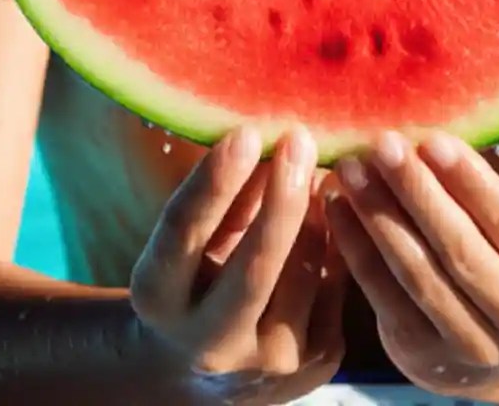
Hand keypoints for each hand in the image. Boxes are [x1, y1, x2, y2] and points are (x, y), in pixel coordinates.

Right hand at [129, 126, 347, 404]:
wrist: (214, 366)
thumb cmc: (198, 278)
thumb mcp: (193, 242)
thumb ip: (224, 200)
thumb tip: (264, 139)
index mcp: (159, 301)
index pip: (184, 233)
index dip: (215, 182)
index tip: (245, 133)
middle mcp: (209, 344)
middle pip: (254, 266)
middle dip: (281, 198)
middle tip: (300, 138)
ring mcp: (268, 362)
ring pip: (304, 272)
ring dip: (317, 214)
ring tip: (320, 169)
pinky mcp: (316, 363)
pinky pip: (335, 286)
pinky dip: (337, 242)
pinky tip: (339, 208)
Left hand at [324, 132, 498, 396]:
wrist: (495, 353)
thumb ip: (480, 196)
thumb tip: (423, 139)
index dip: (471, 182)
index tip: (433, 140)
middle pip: (461, 249)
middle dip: (417, 192)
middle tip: (383, 145)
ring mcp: (471, 346)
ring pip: (418, 273)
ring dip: (379, 215)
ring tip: (351, 170)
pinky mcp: (420, 356)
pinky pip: (382, 294)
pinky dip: (357, 247)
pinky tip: (338, 208)